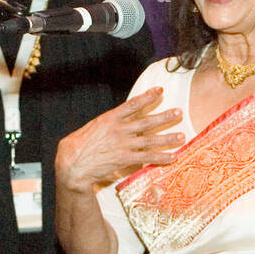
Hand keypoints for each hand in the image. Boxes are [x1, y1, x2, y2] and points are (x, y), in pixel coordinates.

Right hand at [56, 88, 183, 192]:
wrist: (72, 162)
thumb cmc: (79, 145)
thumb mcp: (93, 127)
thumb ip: (109, 123)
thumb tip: (122, 119)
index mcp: (109, 118)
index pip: (132, 104)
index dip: (147, 97)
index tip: (160, 91)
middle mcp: (119, 129)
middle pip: (147, 121)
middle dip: (164, 116)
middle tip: (179, 112)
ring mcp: (123, 144)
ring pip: (150, 139)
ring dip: (167, 138)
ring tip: (182, 136)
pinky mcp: (124, 159)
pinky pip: (147, 157)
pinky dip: (161, 157)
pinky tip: (172, 156)